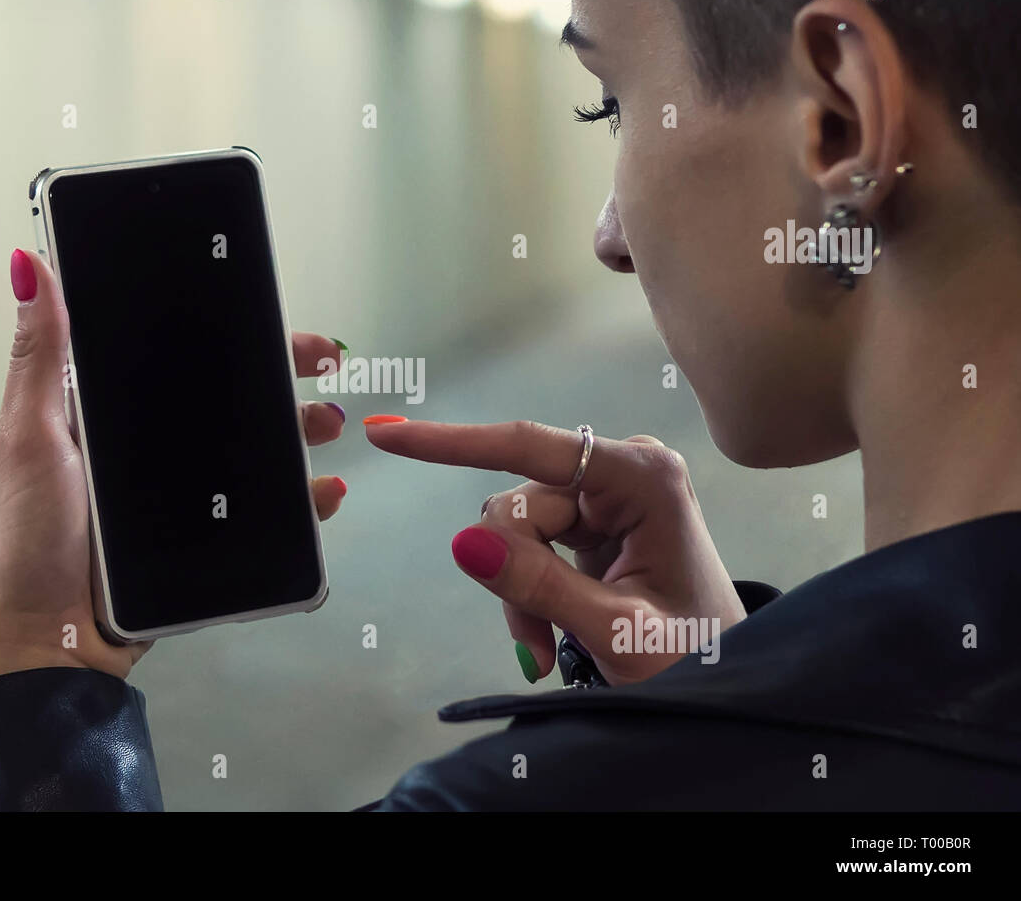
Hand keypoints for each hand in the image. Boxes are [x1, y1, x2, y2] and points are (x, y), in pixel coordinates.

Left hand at [0, 248, 347, 694]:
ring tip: (326, 426)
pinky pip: (263, 510)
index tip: (265, 305)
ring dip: (300, 431)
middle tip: (321, 360)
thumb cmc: (21, 545)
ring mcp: (179, 494)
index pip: (175, 352)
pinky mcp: (201, 537)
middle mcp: (148, 447)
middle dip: (281, 373)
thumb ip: (40, 355)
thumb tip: (26, 266)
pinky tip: (321, 491)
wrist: (47, 645)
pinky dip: (302, 499)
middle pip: (227, 395)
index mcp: (104, 410)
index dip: (222, 325)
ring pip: (254, 449)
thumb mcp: (28, 438)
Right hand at [365, 419, 744, 684]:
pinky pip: (529, 547)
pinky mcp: (594, 518)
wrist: (728, 683)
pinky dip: (530, 594)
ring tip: (551, 648)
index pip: (528, 449)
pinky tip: (553, 633)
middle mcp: (623, 469)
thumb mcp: (615, 631)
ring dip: (521, 595)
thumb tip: (465, 541)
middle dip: (514, 576)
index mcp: (643, 477)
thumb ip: (540, 586)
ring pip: (515, 531)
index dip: (452, 441)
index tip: (385, 431)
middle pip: (518, 503)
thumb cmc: (694, 659)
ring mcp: (608, 493)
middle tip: (539, 645)